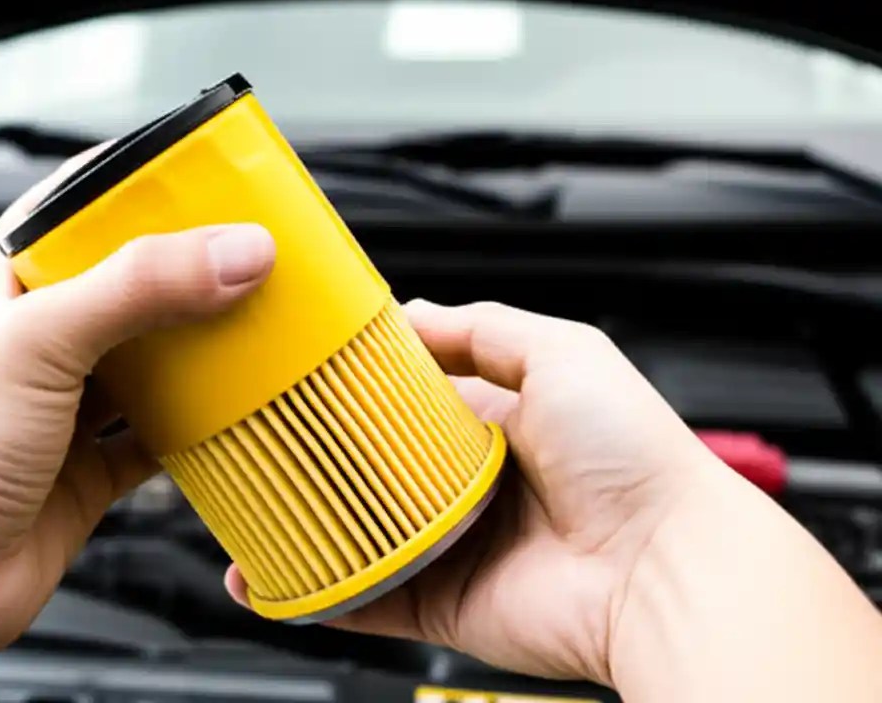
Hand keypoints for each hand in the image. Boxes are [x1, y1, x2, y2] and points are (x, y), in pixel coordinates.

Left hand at [0, 148, 276, 662]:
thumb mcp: (40, 341)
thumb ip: (140, 287)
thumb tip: (236, 250)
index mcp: (15, 288)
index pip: (79, 208)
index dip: (139, 184)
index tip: (207, 173)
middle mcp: (43, 343)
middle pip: (133, 286)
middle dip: (194, 272)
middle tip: (256, 257)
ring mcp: (67, 409)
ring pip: (155, 363)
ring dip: (204, 352)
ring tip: (261, 330)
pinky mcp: (90, 470)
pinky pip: (161, 440)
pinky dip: (200, 432)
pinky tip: (232, 421)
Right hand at [225, 300, 726, 683]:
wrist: (665, 568)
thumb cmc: (635, 460)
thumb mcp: (563, 350)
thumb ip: (482, 327)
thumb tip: (408, 310)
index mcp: (498, 422)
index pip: (406, 398)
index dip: (357, 385)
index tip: (306, 370)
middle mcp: (471, 486)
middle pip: (373, 465)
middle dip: (321, 455)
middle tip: (264, 436)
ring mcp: (454, 548)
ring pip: (360, 533)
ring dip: (307, 523)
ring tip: (250, 505)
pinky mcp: (442, 605)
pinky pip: (367, 599)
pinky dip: (320, 593)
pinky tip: (276, 576)